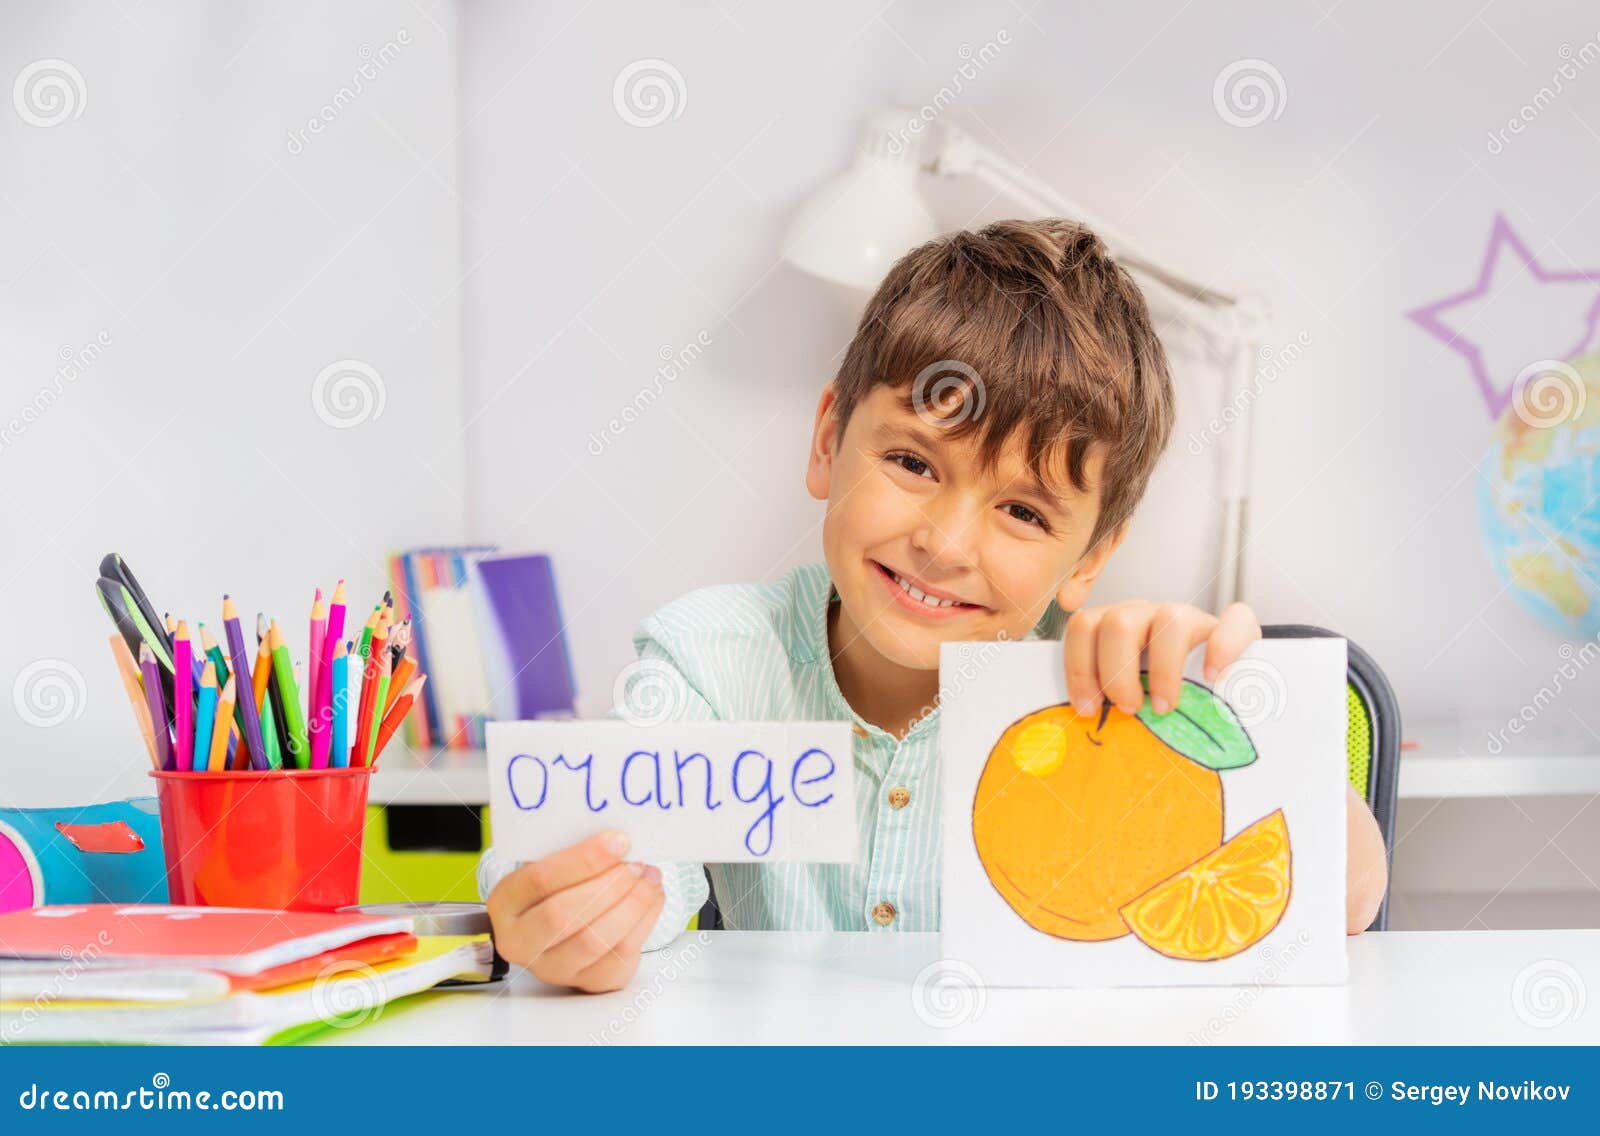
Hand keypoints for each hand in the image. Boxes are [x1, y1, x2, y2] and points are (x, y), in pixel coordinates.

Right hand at [485, 831, 665, 993]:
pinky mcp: (588, 983)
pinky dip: (644, 921)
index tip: (619, 841)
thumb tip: (619, 839)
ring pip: (594, 941)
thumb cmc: (556, 886)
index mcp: (505, 904)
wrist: (555, 927)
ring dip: (632, 904)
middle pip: (564, 916)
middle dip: (610, 885)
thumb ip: (573, 854)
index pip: (540, 880)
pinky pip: (620, 956)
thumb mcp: (549, 864)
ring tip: (650, 877)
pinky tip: (653, 897)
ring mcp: (552, 968)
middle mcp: (520, 942)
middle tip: (637, 864)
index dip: (584, 860)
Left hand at [1064, 600, 1259, 716]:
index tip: (1088, 709)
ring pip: (1170, 618)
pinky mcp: (1233, 626)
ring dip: (1163, 669)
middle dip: (1117, 673)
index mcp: (1114, 627)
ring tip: (1164, 707)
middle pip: (1118, 622)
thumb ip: (1102, 698)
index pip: (1083, 627)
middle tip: (1129, 709)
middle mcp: (1147, 615)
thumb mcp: (1126, 694)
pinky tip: (1213, 676)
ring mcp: (1188, 617)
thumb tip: (1081, 722)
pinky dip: (1223, 648)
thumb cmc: (1160, 694)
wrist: (1224, 683)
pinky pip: (1234, 619)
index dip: (1079, 668)